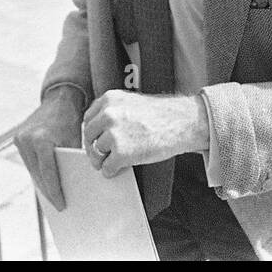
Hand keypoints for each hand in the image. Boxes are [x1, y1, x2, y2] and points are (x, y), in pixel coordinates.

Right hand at [14, 87, 83, 209]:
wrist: (59, 99)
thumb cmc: (71, 120)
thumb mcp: (74, 141)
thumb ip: (71, 161)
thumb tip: (74, 186)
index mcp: (41, 139)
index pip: (48, 172)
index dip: (55, 191)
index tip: (61, 205)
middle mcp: (26, 139)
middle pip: (38, 174)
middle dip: (48, 190)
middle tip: (59, 205)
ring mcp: (19, 138)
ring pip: (32, 169)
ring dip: (42, 182)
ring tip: (53, 197)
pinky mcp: (17, 138)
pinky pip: (29, 161)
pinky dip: (38, 171)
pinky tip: (46, 182)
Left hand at [82, 90, 209, 177]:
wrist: (183, 123)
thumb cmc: (162, 115)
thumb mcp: (131, 103)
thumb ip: (114, 112)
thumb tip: (100, 130)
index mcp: (109, 99)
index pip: (88, 118)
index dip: (92, 132)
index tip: (94, 140)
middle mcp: (108, 114)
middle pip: (88, 136)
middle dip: (93, 148)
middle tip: (99, 156)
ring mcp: (114, 134)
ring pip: (97, 152)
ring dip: (104, 159)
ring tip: (114, 161)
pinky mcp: (122, 153)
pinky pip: (107, 167)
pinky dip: (112, 171)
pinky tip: (119, 169)